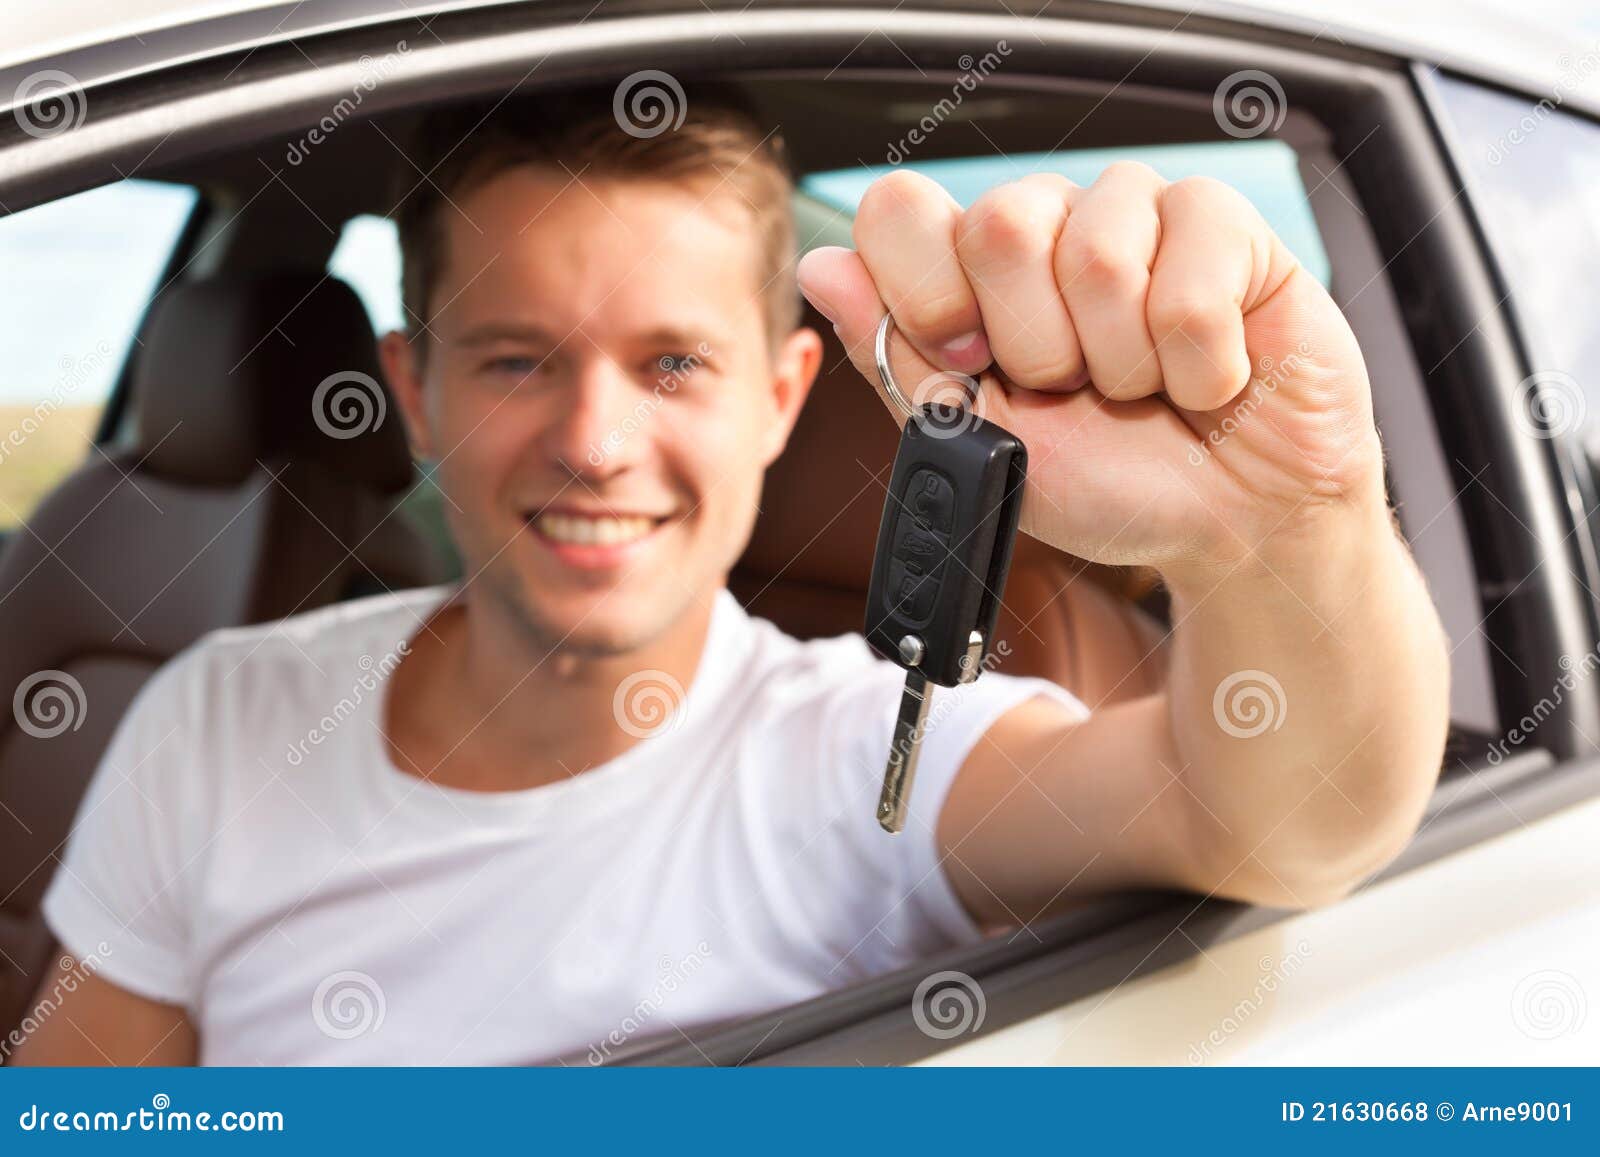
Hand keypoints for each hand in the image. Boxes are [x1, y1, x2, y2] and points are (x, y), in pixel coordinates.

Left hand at [796, 164, 1387, 581]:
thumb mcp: (980, 441)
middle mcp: (1047, 221)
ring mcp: (1135, 212)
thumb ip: (898, 360)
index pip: (899, 209)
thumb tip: (820, 267)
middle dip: (1039, 348)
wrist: (1231, 525)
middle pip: (999, 224)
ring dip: (1123, 366)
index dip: (926, 296)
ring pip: (1097, 258)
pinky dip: (1196, 365)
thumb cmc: (1110, 482)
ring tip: (1148, 388)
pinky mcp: (1225, 225)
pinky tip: (1208, 377)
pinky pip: (1188, 284)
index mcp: (970, 266)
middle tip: (1078, 388)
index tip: (973, 367)